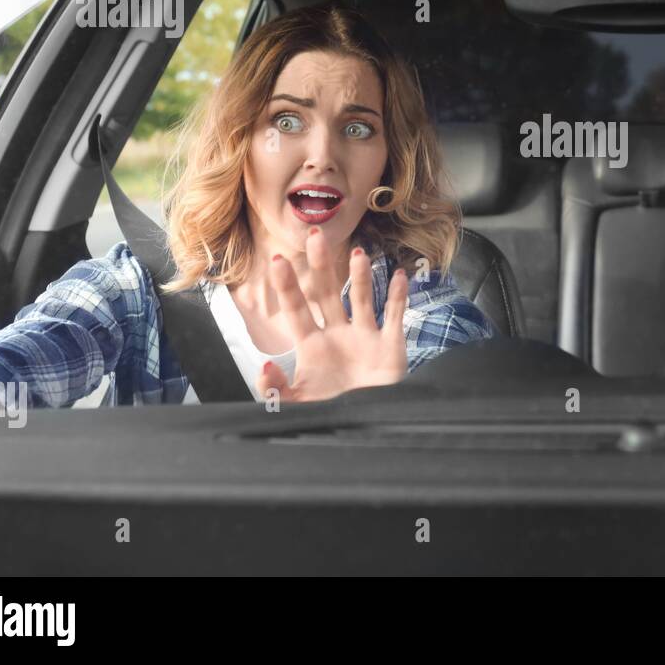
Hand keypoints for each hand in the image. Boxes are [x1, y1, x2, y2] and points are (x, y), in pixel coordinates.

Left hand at [255, 228, 408, 401]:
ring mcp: (365, 337)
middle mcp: (338, 335)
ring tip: (357, 253)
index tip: (277, 260)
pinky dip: (398, 296)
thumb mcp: (299, 406)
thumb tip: (266, 366)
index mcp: (312, 346)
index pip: (297, 310)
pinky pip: (395, 316)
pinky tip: (399, 275)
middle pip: (326, 293)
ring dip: (359, 276)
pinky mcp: (390, 345)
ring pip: (360, 299)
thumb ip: (278, 391)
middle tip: (315, 236)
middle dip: (321, 265)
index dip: (287, 287)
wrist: (369, 428)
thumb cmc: (332, 415)